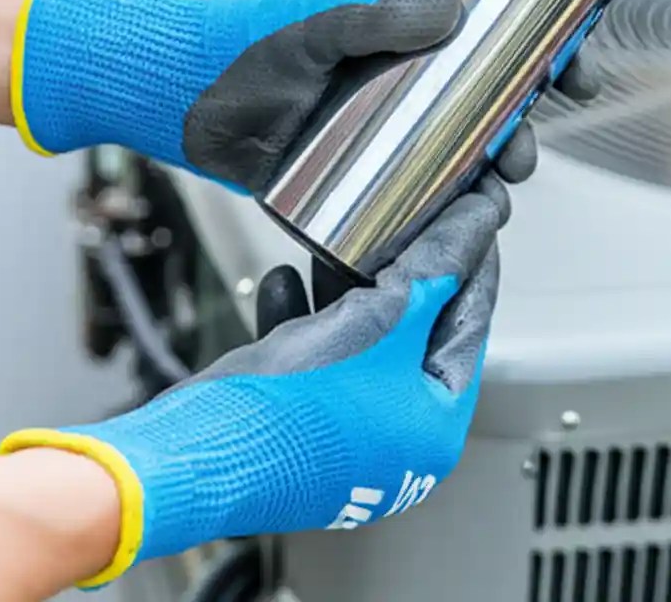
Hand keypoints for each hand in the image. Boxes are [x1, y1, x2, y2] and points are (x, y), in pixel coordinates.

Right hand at [0, 175, 510, 587]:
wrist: (192, 457)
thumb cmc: (291, 411)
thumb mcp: (379, 321)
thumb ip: (435, 267)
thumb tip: (478, 220)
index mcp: (435, 426)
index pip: (470, 323)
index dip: (471, 260)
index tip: (472, 212)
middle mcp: (396, 437)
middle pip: (414, 330)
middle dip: (402, 269)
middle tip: (406, 215)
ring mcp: (345, 434)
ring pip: (361, 340)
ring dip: (348, 287)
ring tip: (342, 240)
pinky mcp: (297, 423)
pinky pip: (314, 359)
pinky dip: (304, 319)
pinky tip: (285, 282)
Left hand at [11, 0, 597, 191]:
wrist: (179, 98)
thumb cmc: (242, 42)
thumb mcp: (311, 19)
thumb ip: (371, 10)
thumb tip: (452, 8)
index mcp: (408, 39)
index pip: (496, 44)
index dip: (546, 56)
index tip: (575, 71)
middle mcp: (407, 91)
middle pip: (491, 115)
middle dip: (523, 136)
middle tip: (521, 155)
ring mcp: (386, 141)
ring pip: (461, 166)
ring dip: (490, 183)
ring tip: (492, 196)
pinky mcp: (361, 187)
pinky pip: (415, 206)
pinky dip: (443, 222)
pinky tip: (453, 234)